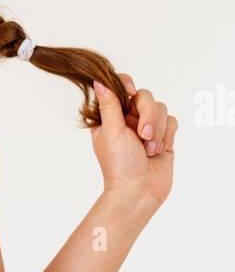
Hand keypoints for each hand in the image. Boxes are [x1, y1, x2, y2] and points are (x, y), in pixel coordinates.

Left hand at [91, 73, 177, 213]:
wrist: (139, 191)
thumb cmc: (120, 165)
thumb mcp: (110, 131)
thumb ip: (109, 105)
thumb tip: (98, 80)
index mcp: (111, 117)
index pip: (121, 87)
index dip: (128, 87)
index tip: (131, 96)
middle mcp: (128, 120)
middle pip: (145, 96)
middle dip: (147, 115)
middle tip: (142, 135)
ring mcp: (147, 127)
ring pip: (161, 108)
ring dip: (157, 130)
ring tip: (149, 149)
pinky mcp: (164, 136)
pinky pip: (172, 121)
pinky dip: (167, 135)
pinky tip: (158, 151)